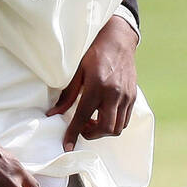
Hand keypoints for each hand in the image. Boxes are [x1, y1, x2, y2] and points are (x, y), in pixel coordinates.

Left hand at [46, 16, 137, 150]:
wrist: (119, 39)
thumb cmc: (94, 52)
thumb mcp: (77, 70)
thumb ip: (67, 95)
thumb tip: (52, 113)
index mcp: (97, 86)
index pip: (83, 117)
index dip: (73, 134)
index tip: (67, 147)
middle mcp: (114, 94)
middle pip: (106, 129)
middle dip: (92, 134)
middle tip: (82, 127)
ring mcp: (126, 96)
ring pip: (118, 128)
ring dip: (104, 130)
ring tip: (93, 120)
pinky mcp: (133, 96)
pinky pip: (125, 119)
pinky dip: (114, 123)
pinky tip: (104, 114)